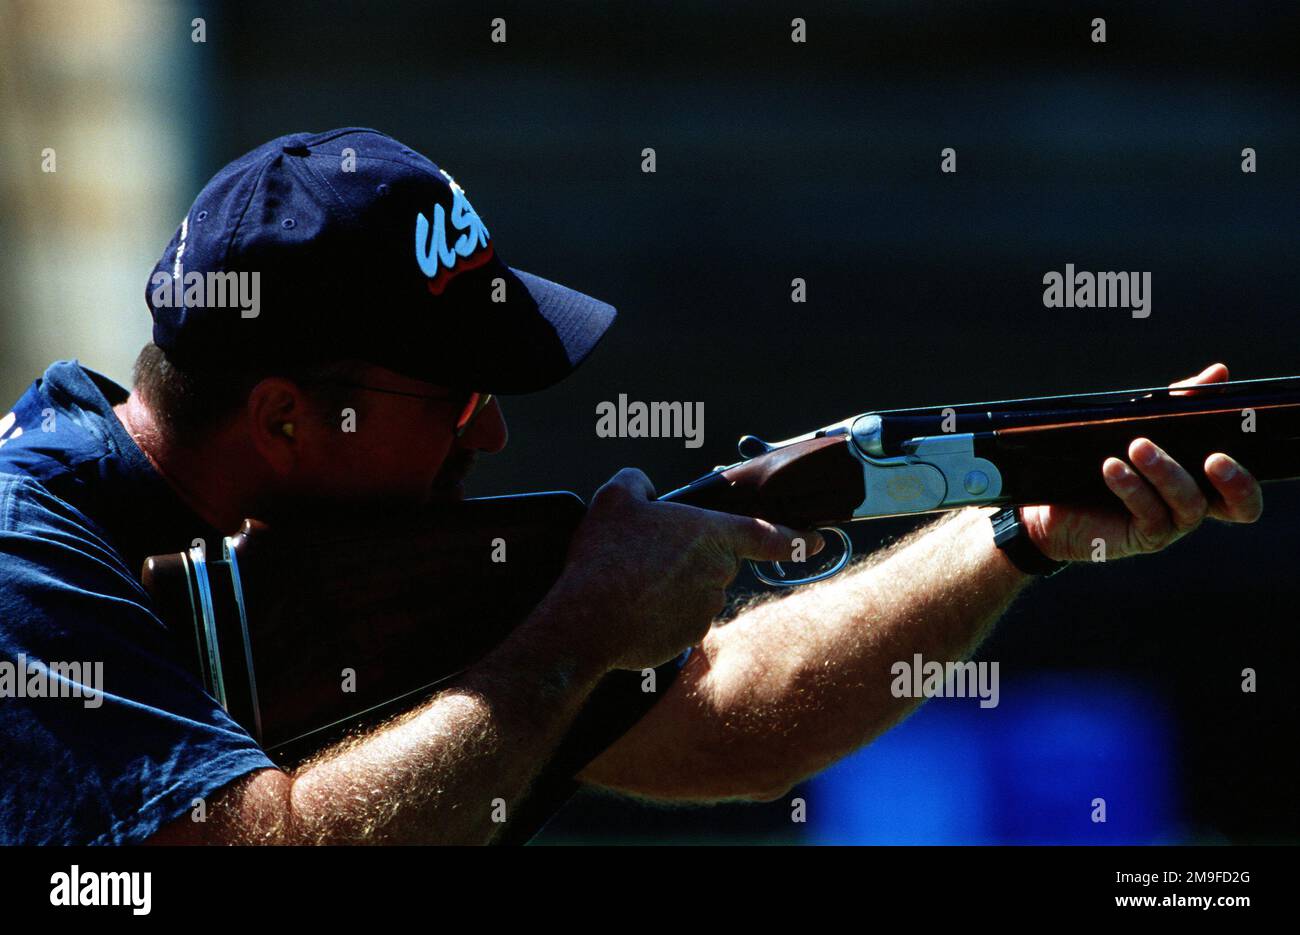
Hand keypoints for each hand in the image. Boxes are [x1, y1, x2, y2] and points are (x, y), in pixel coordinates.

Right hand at [545, 468, 822, 670]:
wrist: (589, 620)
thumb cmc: (607, 556)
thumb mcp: (615, 498)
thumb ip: (637, 481)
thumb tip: (644, 486)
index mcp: (713, 534)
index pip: (767, 535)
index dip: (795, 537)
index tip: (816, 540)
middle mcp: (719, 573)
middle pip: (717, 561)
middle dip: (690, 559)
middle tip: (647, 556)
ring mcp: (705, 610)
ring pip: (697, 592)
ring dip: (674, 588)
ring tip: (632, 583)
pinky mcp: (687, 640)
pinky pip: (680, 621)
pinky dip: (662, 616)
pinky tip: (632, 609)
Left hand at [1021, 363, 1263, 562]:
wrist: (1052, 504)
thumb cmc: (1101, 458)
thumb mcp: (1138, 424)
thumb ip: (1180, 403)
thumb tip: (1219, 373)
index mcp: (1202, 480)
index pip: (1243, 488)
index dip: (1247, 475)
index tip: (1231, 445)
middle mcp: (1194, 505)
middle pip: (1237, 505)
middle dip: (1233, 481)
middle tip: (1215, 457)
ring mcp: (1170, 524)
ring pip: (1189, 503)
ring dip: (1166, 471)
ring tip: (1138, 445)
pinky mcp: (1141, 536)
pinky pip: (1148, 513)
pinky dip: (1132, 487)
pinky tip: (1113, 467)